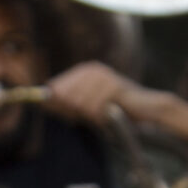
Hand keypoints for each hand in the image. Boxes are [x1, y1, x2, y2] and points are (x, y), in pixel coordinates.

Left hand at [45, 63, 187, 146]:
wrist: (146, 109)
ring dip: (88, 116)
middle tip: (86, 117)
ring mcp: (102, 76)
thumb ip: (66, 104)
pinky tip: (108, 116)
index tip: (64, 114)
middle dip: (72, 111)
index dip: (56, 103)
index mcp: (84, 71)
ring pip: (78, 103)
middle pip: (64, 94)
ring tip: (101, 117)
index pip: (56, 86)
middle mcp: (92, 69)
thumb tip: (41, 102)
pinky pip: (94, 106)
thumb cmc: (115, 110)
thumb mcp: (87, 107)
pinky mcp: (113, 86)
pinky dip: (98, 116)